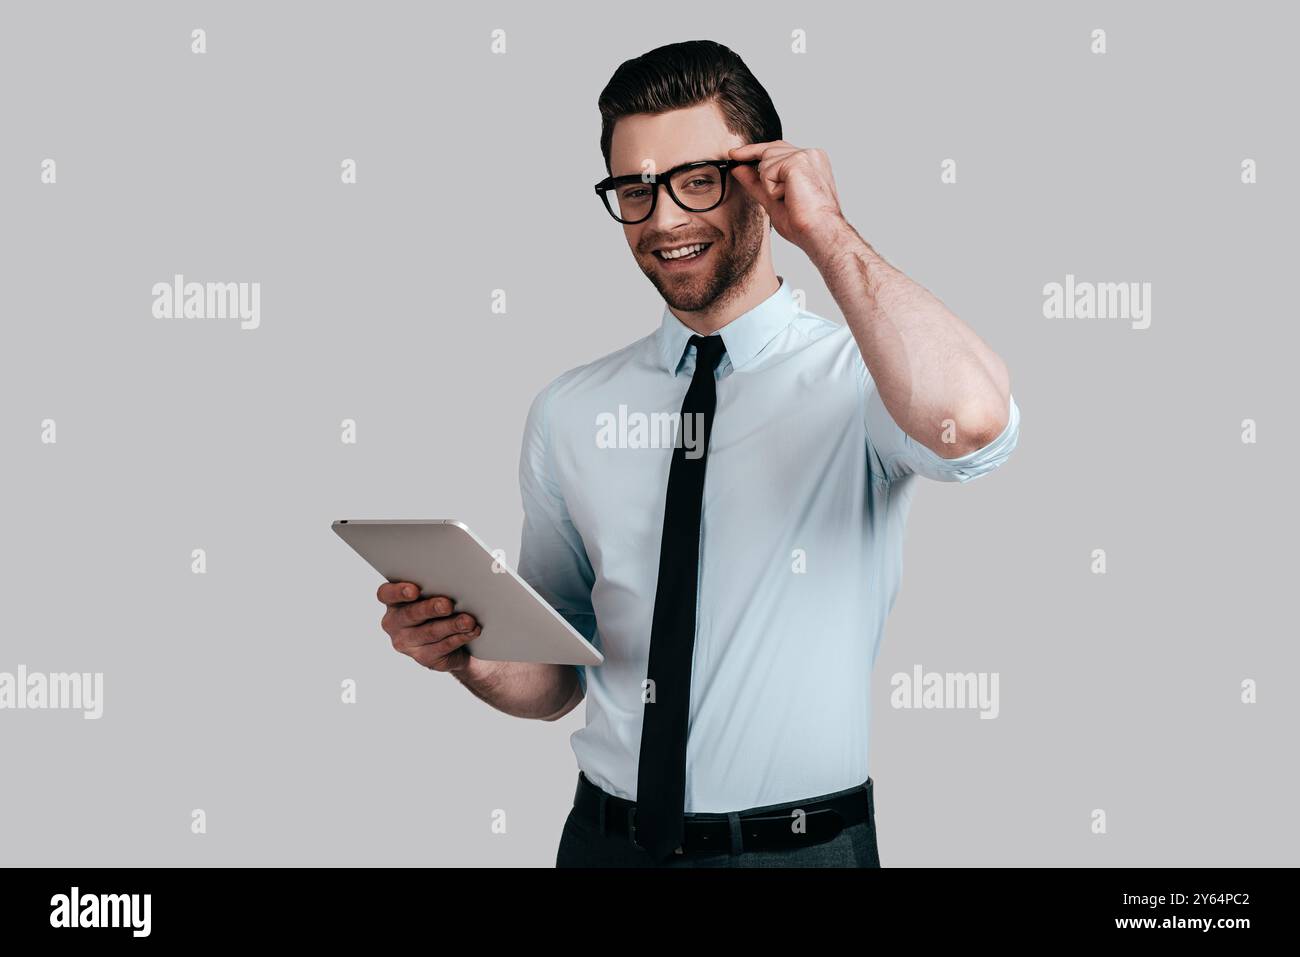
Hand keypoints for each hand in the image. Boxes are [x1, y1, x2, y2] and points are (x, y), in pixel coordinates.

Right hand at [377, 582, 481, 673]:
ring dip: (451, 625)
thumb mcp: (436, 594)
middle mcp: (395, 623)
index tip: (414, 590)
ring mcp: (408, 642)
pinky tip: (471, 631)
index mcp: (394, 601)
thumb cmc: (442, 608)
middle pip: (410, 614)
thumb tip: (456, 579)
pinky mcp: (424, 658)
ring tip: (468, 621)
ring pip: (430, 632)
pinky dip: (459, 638)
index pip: (386, 594)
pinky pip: (443, 647)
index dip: (398, 592)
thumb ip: (437, 586)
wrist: (455, 640)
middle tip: (447, 605)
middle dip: (430, 609)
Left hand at [727, 141, 848, 256]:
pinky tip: (789, 197)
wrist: (819, 232)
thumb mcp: (772, 198)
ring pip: (766, 162)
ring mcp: (806, 155)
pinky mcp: (797, 161)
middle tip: (737, 161)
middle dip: (752, 158)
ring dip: (770, 186)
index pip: (778, 149)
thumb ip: (756, 182)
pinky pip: (767, 172)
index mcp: (811, 162)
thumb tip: (738, 168)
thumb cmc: (804, 222)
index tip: (735, 154)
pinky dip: (772, 189)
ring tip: (790, 199)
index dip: (755, 151)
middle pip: (770, 150)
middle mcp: (811, 154)